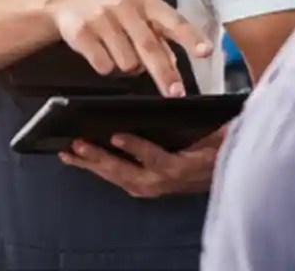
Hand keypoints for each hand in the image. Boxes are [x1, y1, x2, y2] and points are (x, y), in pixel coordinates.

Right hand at [46, 0, 212, 96]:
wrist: (65, 3)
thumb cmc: (111, 11)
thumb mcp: (138, 16)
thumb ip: (159, 37)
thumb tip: (176, 63)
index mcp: (146, 3)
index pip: (173, 21)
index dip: (190, 37)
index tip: (205, 52)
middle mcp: (125, 7)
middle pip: (150, 46)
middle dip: (164, 73)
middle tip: (175, 93)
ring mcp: (102, 18)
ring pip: (126, 61)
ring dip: (128, 68)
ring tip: (120, 57)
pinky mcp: (81, 33)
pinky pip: (103, 64)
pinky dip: (106, 67)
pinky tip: (101, 57)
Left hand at [59, 129, 224, 197]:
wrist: (225, 172)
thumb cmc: (218, 147)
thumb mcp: (213, 135)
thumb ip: (195, 127)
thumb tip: (174, 105)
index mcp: (180, 167)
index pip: (155, 158)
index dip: (135, 148)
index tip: (116, 135)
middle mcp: (162, 182)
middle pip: (126, 172)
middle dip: (99, 158)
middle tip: (77, 144)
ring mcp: (152, 187)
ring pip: (117, 177)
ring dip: (92, 166)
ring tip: (68, 154)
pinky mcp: (146, 188)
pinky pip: (118, 179)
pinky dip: (98, 169)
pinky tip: (81, 160)